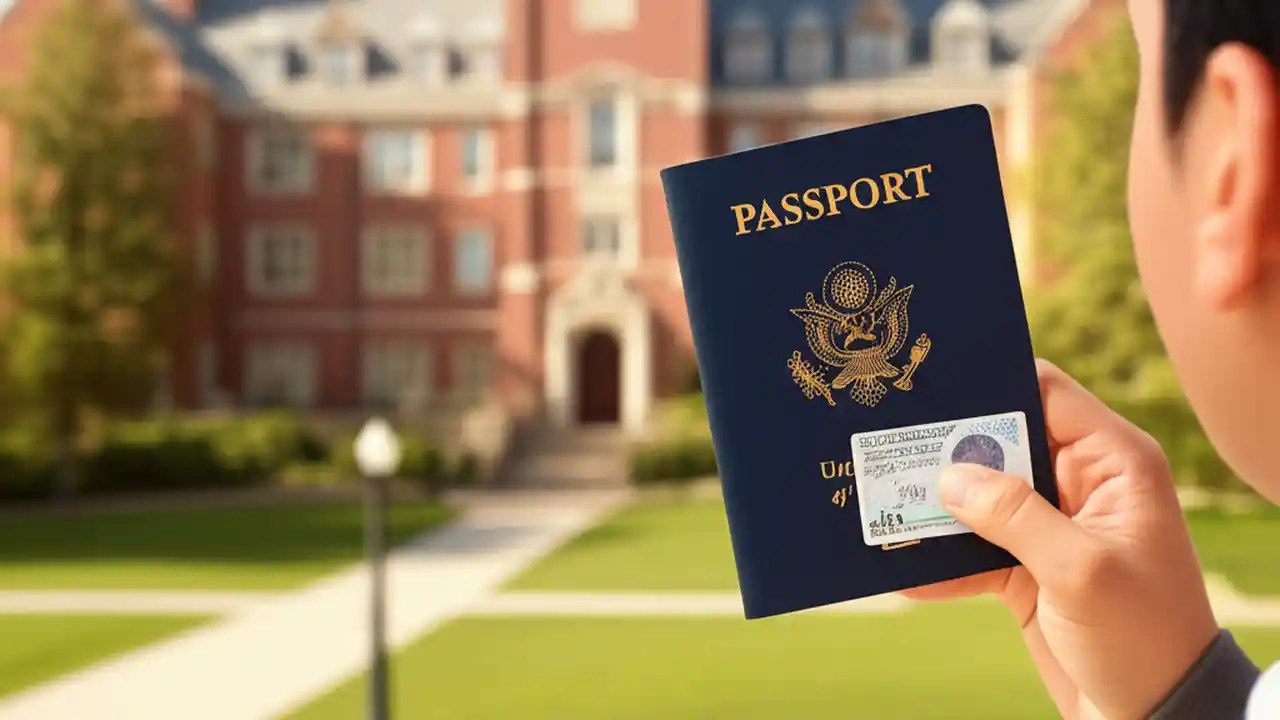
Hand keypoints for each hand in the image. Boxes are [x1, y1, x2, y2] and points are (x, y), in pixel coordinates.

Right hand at [905, 360, 1218, 719]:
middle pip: (1001, 441)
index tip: (933, 390)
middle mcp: (1081, 482)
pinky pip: (973, 547)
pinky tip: (900, 566)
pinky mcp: (1028, 567)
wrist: (1157, 714)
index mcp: (1113, 462)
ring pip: (980, 494)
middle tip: (890, 446)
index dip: (991, 385)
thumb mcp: (1080, 570)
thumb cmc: (1142, 637)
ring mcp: (1052, 525)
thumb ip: (1015, 515)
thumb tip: (950, 476)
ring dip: (936, 504)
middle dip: (948, 448)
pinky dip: (940, 557)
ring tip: (881, 502)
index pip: (1045, 393)